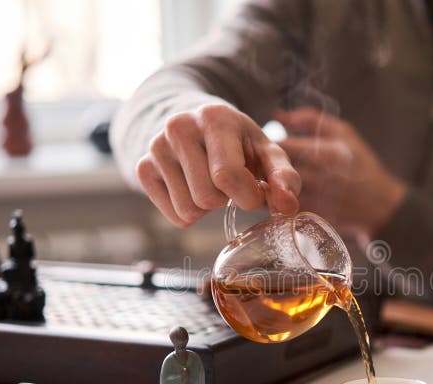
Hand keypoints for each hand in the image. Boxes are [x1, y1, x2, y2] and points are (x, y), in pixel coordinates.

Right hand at [135, 104, 300, 227]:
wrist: (194, 123)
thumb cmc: (238, 142)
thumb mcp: (266, 151)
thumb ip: (285, 178)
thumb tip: (289, 208)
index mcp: (215, 118)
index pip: (227, 176)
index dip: (247, 195)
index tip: (254, 190)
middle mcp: (179, 127)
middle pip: (206, 198)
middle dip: (225, 201)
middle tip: (229, 185)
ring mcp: (156, 147)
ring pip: (188, 210)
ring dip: (207, 209)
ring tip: (210, 184)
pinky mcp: (143, 167)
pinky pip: (172, 216)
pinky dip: (189, 212)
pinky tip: (192, 189)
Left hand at [275, 108, 404, 235]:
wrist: (380, 205)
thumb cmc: (361, 164)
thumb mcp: (344, 133)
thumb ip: (310, 120)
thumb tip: (278, 115)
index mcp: (328, 153)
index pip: (283, 146)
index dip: (269, 144)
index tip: (268, 143)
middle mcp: (321, 178)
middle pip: (276, 170)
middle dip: (266, 165)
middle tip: (264, 162)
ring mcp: (317, 202)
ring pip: (277, 191)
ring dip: (270, 185)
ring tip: (271, 178)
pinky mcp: (313, 219)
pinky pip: (285, 209)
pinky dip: (279, 202)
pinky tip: (281, 195)